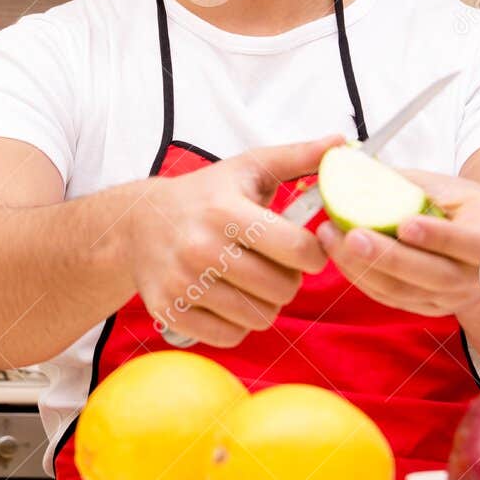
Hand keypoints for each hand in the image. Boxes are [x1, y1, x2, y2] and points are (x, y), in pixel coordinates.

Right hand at [121, 135, 343, 347]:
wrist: (138, 223)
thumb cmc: (205, 195)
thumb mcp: (248, 168)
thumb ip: (298, 157)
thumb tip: (342, 142)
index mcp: (225, 212)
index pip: (296, 249)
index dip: (314, 254)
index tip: (306, 250)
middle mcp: (201, 249)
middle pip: (281, 289)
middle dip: (289, 281)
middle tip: (276, 266)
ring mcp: (183, 283)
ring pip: (259, 317)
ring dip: (265, 304)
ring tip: (253, 283)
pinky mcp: (170, 310)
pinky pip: (230, 337)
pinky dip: (237, 325)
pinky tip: (230, 300)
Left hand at [315, 169, 479, 317]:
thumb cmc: (475, 215)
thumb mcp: (459, 190)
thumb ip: (415, 184)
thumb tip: (362, 164)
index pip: (465, 243)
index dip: (436, 236)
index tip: (405, 223)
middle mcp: (470, 278)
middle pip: (428, 275)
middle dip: (386, 256)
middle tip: (352, 234)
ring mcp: (447, 299)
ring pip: (402, 291)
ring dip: (362, 267)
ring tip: (332, 238)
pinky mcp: (425, 308)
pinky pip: (389, 297)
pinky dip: (360, 277)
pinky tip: (338, 254)